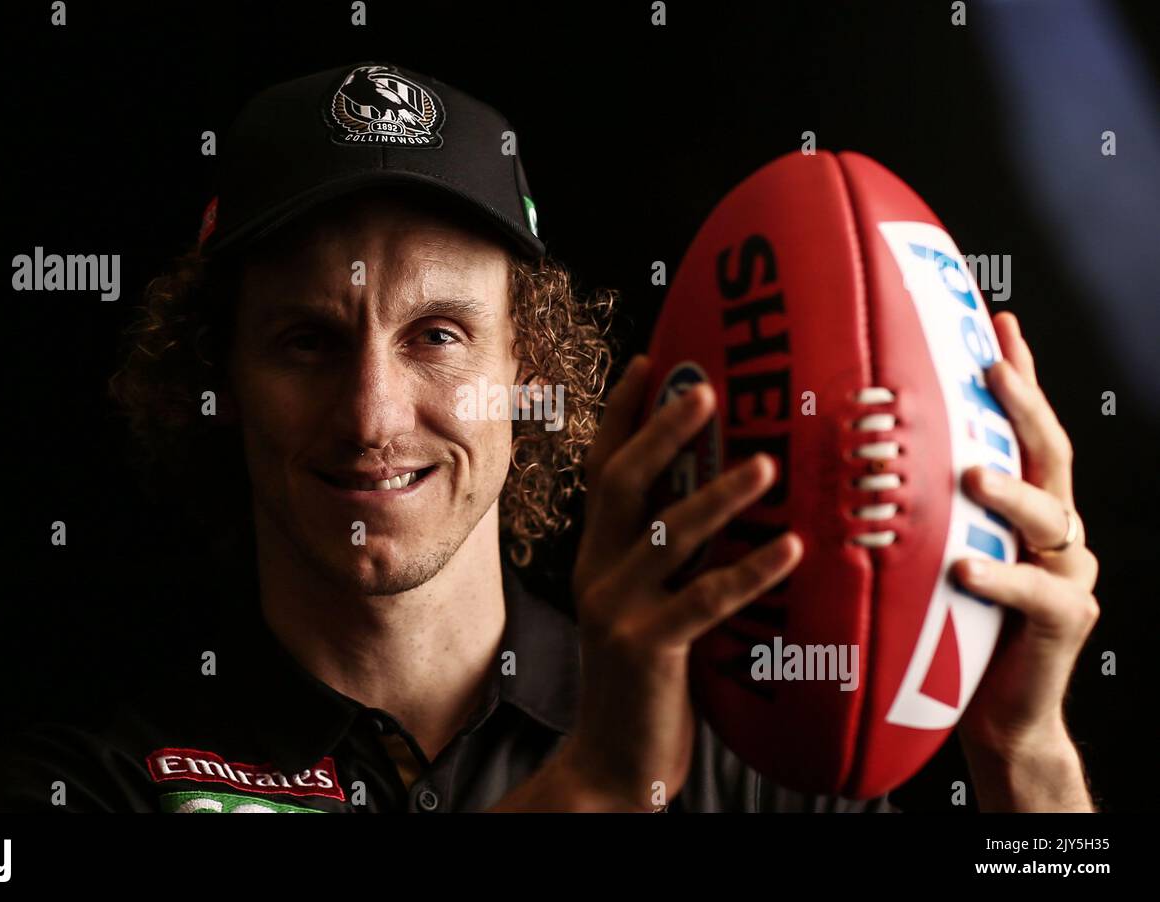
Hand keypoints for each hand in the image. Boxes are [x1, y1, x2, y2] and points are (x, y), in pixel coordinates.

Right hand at [558, 354, 801, 810]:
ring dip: (717, 495)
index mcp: (597, 554)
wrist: (614, 762)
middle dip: (662, 430)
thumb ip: (673, 556)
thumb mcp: (646, 604)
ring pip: (665, 536)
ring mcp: (617, 609)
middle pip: (621, 483)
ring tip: (765, 463)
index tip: (652, 361)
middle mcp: (597, 570)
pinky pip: (705, 600)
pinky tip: (790, 547)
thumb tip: (726, 498)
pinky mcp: (647, 648)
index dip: (623, 414)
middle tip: (706, 389)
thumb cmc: (646, 679)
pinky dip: (750, 570)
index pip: (603, 469)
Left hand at [952, 312, 1098, 808]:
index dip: (1018, 373)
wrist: (990, 712)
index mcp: (1022, 505)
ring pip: (1048, 516)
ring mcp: (1067, 572)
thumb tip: (839, 454)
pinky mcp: (1065, 621)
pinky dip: (1000, 576)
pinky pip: (1035, 592)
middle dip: (1024, 405)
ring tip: (971, 473)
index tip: (997, 320)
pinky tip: (964, 566)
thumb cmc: (949, 626)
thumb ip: (912, 506)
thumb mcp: (928, 553)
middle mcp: (1054, 529)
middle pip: (1049, 453)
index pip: (1023, 428)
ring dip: (1009, 490)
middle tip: (991, 370)